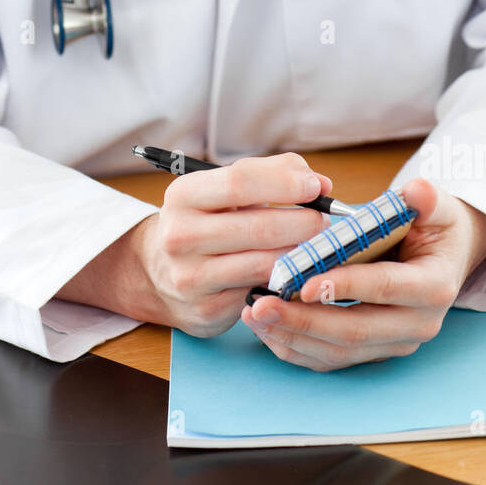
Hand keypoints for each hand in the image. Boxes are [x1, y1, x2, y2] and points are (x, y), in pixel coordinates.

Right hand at [138, 153, 333, 338]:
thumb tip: (319, 184)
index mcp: (184, 196)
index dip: (285, 183)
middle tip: (325, 221)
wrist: (160, 274)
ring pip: (264, 263)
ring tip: (316, 244)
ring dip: (301, 253)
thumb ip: (271, 175)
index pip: (240, 181)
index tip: (317, 187)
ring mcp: (191, 276)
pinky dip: (286, 280)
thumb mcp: (223, 191)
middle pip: (259, 227)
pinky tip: (297, 271)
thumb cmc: (206, 223)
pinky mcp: (206, 308)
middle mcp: (180, 235)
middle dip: (304, 222)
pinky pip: (261, 293)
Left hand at [240, 177, 485, 370]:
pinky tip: (264, 329)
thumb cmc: (433, 227)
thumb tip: (415, 191)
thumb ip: (426, 200)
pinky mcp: (372, 352)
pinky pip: (329, 359)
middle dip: (304, 320)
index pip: (385, 287)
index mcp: (433, 287)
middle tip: (260, 304)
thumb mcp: (436, 207)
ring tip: (253, 314)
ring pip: (338, 351)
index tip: (303, 282)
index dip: (345, 285)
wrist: (443, 257)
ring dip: (292, 336)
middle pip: (355, 330)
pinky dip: (294, 347)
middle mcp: (417, 324)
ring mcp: (393, 343)